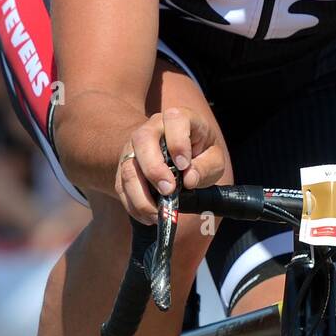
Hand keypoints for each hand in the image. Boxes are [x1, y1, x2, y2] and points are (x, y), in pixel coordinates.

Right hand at [114, 107, 227, 224]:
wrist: (175, 152)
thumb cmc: (199, 152)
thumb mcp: (213, 157)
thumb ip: (206, 166)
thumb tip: (189, 180)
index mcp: (178, 119)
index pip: (174, 120)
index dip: (178, 143)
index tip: (184, 165)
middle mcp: (152, 128)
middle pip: (143, 140)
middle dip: (154, 169)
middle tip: (168, 191)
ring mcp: (134, 147)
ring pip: (128, 166)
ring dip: (140, 193)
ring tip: (157, 213)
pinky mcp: (124, 167)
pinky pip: (121, 185)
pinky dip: (133, 205)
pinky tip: (148, 216)